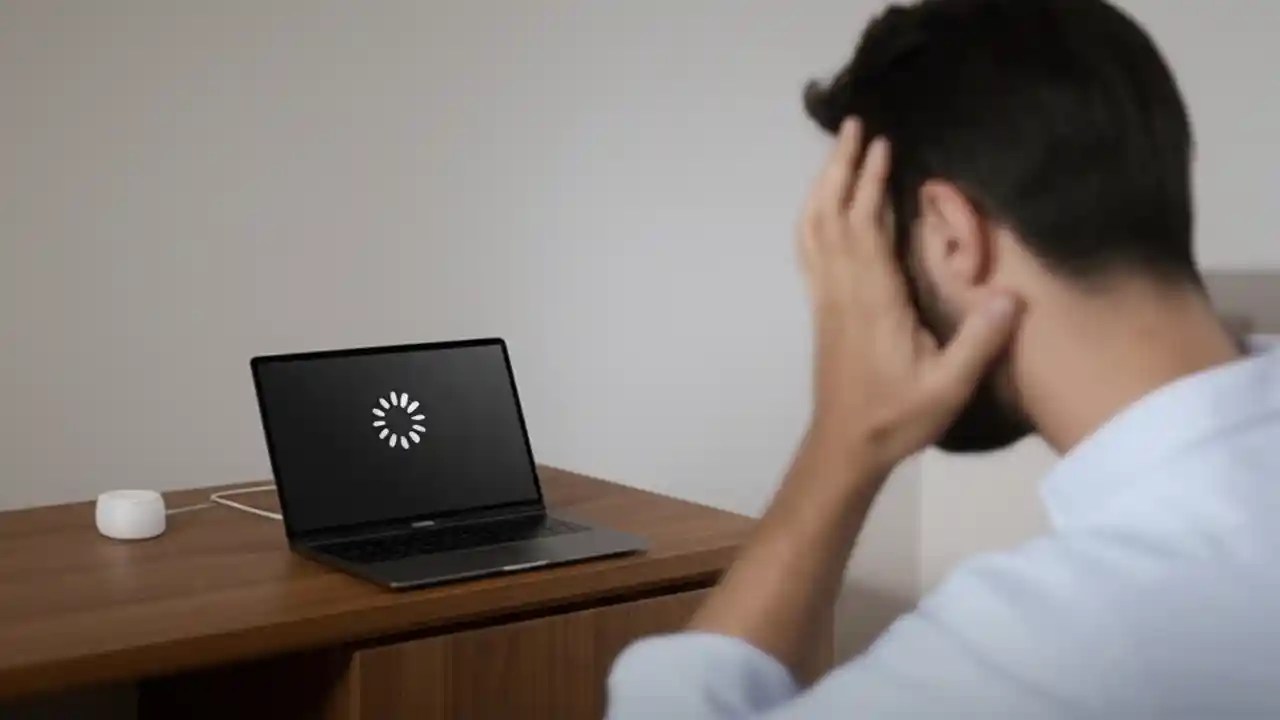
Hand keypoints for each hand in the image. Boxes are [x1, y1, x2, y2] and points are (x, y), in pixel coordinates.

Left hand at [798, 118, 1019, 473]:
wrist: (845, 445)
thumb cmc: (898, 417)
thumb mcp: (948, 387)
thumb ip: (979, 342)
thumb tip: (1013, 295)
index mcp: (873, 299)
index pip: (865, 227)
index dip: (869, 183)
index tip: (880, 144)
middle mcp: (843, 289)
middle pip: (833, 216)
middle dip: (842, 168)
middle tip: (853, 126)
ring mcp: (827, 297)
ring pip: (814, 229)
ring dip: (823, 186)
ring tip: (837, 152)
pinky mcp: (821, 308)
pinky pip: (810, 250)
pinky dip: (813, 218)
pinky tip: (822, 206)